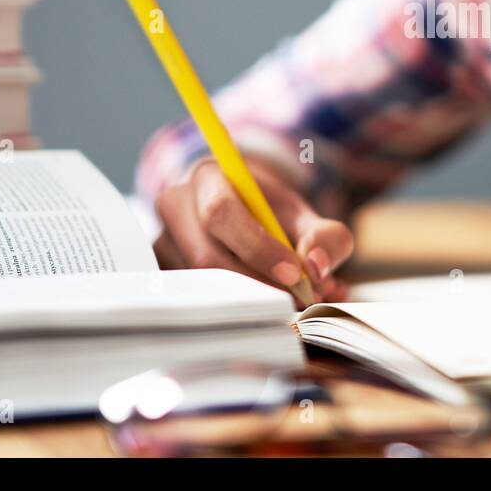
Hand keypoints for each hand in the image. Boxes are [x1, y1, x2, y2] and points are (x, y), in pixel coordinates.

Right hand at [153, 158, 351, 305]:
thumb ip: (325, 236)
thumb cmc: (271, 214)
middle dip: (259, 284)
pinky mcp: (165, 275)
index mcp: (208, 178)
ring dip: (254, 302)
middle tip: (301, 299)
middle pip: (207, 257)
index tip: (295, 273)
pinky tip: (270, 307)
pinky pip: (198, 303)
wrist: (243, 213)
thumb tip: (316, 267)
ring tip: (296, 302)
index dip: (258, 248)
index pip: (221, 213)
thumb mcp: (304, 215)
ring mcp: (164, 244)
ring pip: (202, 286)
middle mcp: (176, 207)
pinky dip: (239, 312)